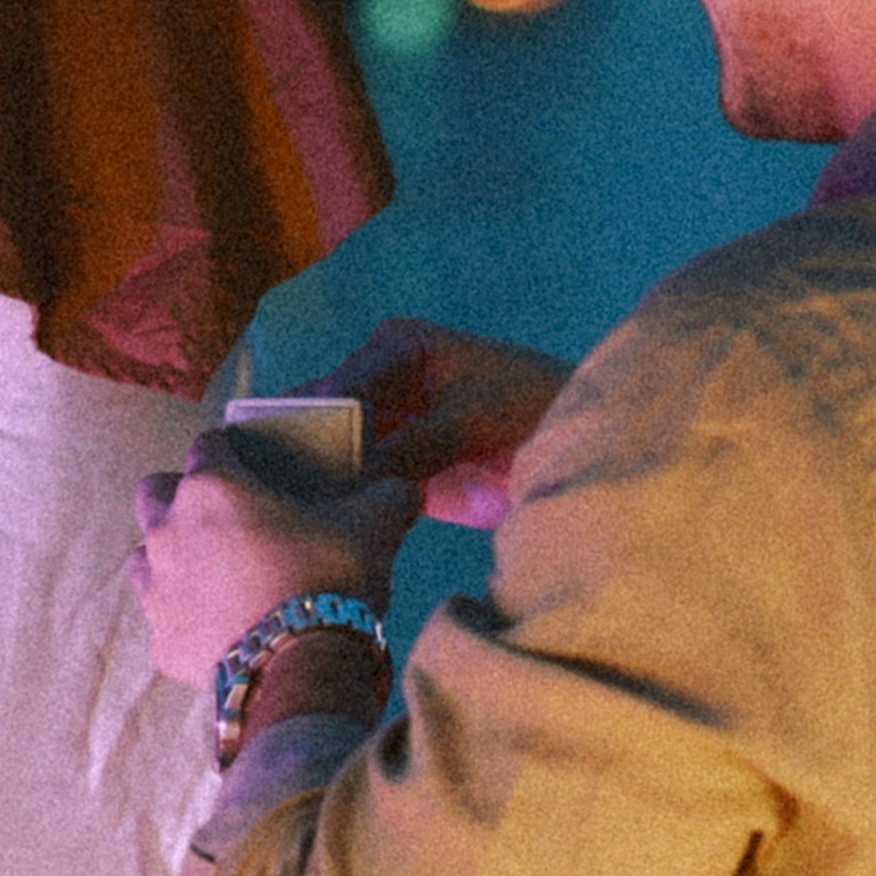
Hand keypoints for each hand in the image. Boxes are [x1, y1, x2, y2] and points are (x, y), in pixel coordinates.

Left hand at [128, 432, 414, 691]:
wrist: (301, 674)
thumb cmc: (330, 582)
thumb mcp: (374, 526)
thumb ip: (387, 496)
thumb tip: (402, 489)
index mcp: (213, 488)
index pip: (208, 444)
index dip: (233, 451)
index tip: (257, 467)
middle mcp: (169, 531)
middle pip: (156, 491)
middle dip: (182, 496)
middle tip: (228, 518)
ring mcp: (158, 590)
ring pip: (147, 555)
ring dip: (175, 556)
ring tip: (221, 575)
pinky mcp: (161, 644)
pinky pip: (164, 618)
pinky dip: (186, 618)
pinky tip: (224, 629)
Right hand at [312, 317, 571, 530]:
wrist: (579, 447)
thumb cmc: (534, 409)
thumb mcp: (470, 420)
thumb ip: (411, 445)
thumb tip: (354, 476)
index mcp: (394, 346)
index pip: (338, 388)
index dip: (320, 428)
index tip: (311, 472)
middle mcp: (380, 382)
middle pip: (325, 419)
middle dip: (311, 457)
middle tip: (296, 500)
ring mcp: (386, 428)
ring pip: (334, 456)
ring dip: (325, 485)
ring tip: (310, 519)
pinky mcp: (397, 470)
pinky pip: (358, 487)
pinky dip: (349, 505)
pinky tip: (335, 528)